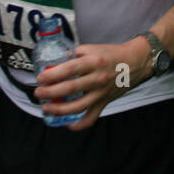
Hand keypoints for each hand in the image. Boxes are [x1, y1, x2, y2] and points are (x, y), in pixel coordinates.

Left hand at [35, 38, 150, 131]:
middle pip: (70, 88)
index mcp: (94, 62)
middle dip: (50, 92)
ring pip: (77, 106)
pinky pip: (91, 118)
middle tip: (38, 92)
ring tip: (46, 108)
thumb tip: (57, 63)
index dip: (52, 75)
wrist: (135, 62)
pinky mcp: (104, 103)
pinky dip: (78, 125)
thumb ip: (75, 55)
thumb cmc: (112, 54)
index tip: (40, 78)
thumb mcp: (93, 48)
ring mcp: (101, 93)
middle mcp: (97, 78)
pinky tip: (66, 124)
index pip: (69, 69)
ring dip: (59, 110)